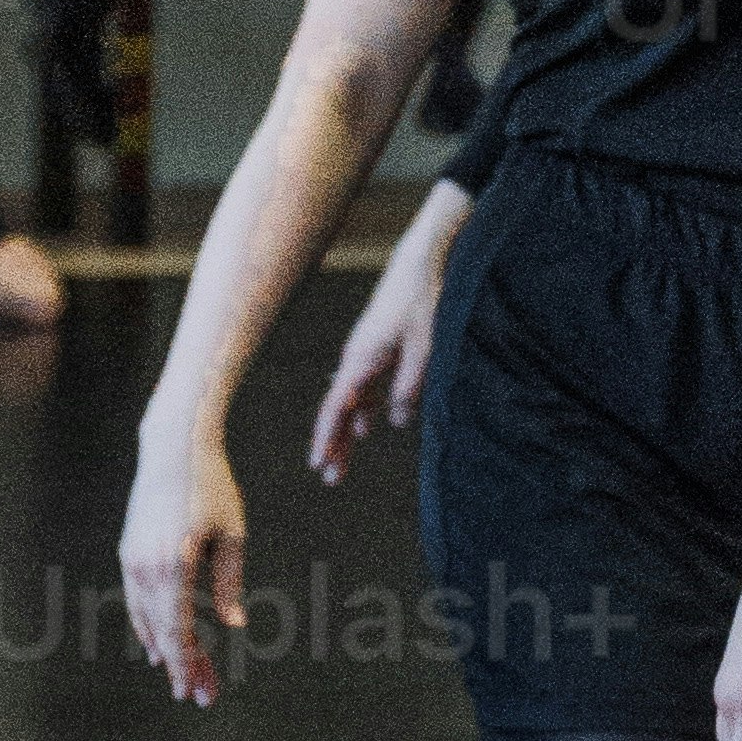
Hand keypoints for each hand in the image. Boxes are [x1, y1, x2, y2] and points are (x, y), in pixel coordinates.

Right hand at [121, 433, 245, 704]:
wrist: (173, 450)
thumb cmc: (213, 488)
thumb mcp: (232, 534)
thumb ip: (229, 581)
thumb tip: (235, 624)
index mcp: (176, 565)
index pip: (180, 629)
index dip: (189, 664)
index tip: (200, 692)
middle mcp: (147, 568)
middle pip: (165, 631)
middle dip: (183, 666)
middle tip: (200, 697)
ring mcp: (133, 561)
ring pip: (148, 618)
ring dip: (165, 650)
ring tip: (182, 678)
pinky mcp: (129, 552)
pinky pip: (136, 600)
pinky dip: (147, 625)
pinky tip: (157, 645)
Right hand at [308, 221, 447, 476]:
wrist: (419, 261)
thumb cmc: (422, 300)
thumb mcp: (423, 347)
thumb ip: (409, 386)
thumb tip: (396, 422)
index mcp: (360, 360)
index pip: (335, 409)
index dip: (326, 438)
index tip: (318, 464)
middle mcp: (355, 359)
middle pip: (338, 410)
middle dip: (333, 445)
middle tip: (329, 479)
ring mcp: (364, 354)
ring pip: (349, 401)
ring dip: (346, 432)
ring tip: (342, 464)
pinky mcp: (376, 349)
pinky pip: (363, 388)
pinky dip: (362, 410)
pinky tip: (367, 428)